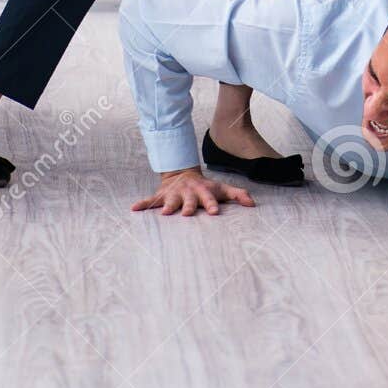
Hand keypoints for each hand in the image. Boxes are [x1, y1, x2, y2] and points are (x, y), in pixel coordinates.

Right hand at [131, 166, 255, 217]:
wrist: (182, 174)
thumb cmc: (205, 187)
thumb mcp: (221, 189)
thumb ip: (238, 195)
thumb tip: (253, 203)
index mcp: (202, 192)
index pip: (208, 199)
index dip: (211, 205)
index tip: (214, 212)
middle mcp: (187, 194)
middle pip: (188, 201)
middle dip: (188, 207)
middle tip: (188, 213)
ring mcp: (173, 195)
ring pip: (169, 201)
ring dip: (166, 206)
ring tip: (164, 213)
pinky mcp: (160, 196)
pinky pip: (150, 201)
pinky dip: (142, 204)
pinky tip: (134, 209)